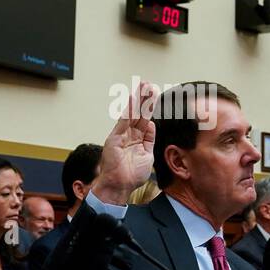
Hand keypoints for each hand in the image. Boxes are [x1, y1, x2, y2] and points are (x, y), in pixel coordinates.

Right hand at [90, 80, 157, 204]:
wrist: (120, 186)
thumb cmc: (132, 176)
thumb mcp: (147, 156)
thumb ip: (149, 140)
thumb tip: (151, 125)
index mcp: (136, 139)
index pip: (144, 119)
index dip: (149, 106)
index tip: (154, 94)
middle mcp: (128, 135)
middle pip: (138, 112)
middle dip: (144, 98)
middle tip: (149, 83)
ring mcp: (121, 136)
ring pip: (131, 114)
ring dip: (138, 99)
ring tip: (143, 86)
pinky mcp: (115, 138)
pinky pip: (123, 121)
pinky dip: (128, 110)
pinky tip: (133, 99)